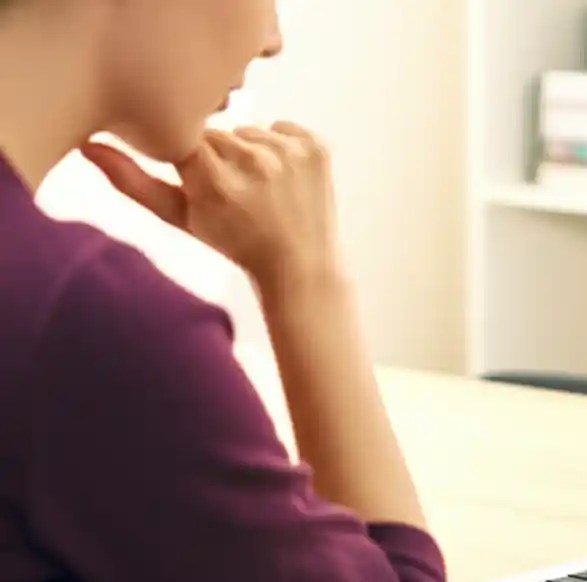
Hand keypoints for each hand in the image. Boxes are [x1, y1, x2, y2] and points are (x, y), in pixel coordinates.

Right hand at [81, 123, 340, 292]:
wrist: (300, 264)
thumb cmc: (234, 242)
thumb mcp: (179, 217)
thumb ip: (132, 181)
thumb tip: (88, 146)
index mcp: (213, 176)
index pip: (183, 138)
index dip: (189, 158)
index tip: (199, 178)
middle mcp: (252, 160)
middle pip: (217, 134)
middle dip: (217, 156)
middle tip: (233, 191)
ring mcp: (288, 152)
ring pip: (249, 131)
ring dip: (250, 153)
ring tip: (259, 189)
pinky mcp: (316, 146)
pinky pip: (282, 129)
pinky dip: (280, 148)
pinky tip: (283, 180)